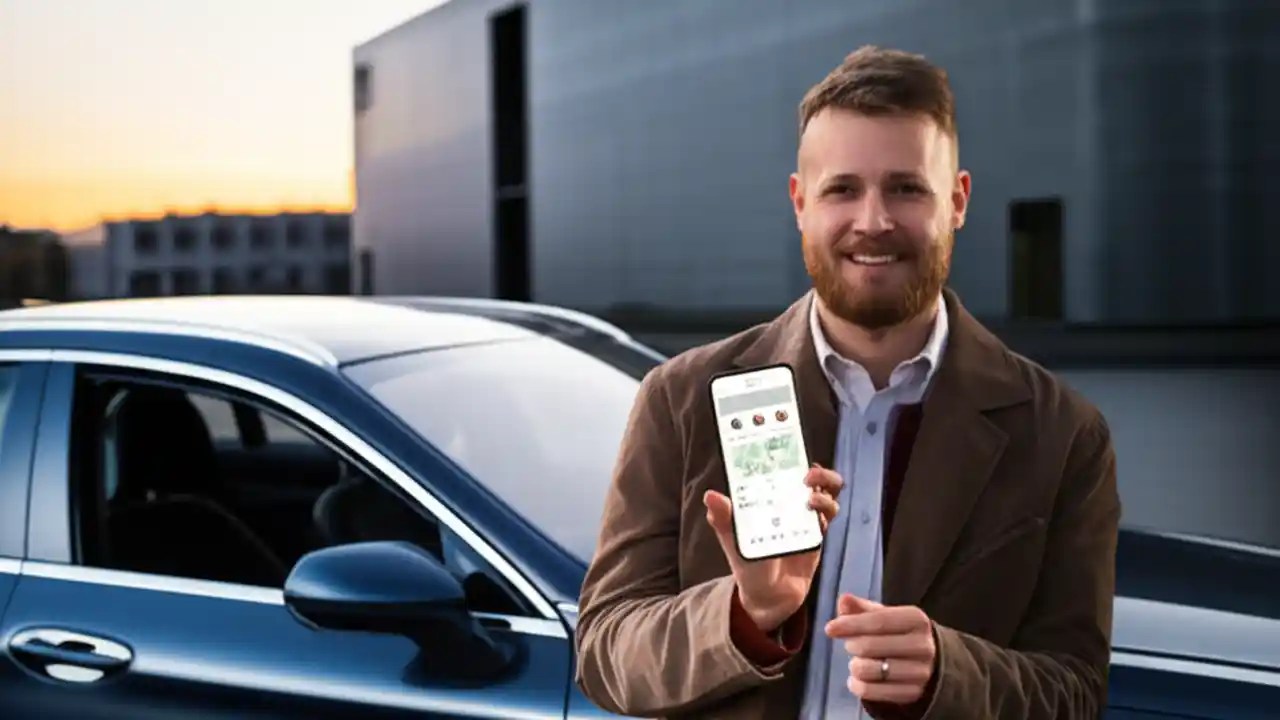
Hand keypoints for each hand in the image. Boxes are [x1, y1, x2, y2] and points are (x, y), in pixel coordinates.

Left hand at [704, 464, 842, 631]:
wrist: (767, 597)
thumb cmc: (747, 563)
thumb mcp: (732, 539)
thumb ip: (723, 519)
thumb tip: (711, 496)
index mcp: (768, 498)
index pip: (783, 470)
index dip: (790, 457)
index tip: (790, 452)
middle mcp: (789, 503)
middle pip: (814, 477)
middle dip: (818, 472)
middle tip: (808, 475)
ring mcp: (805, 517)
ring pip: (827, 492)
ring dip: (825, 488)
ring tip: (811, 497)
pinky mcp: (817, 535)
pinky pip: (829, 515)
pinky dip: (827, 510)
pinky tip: (817, 518)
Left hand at [824, 593, 936, 703]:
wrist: (930, 662)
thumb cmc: (898, 633)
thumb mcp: (885, 616)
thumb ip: (862, 608)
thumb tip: (844, 600)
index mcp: (916, 619)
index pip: (878, 621)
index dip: (850, 624)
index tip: (829, 629)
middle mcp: (922, 646)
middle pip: (869, 646)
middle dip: (851, 645)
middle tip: (851, 645)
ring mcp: (920, 672)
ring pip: (868, 671)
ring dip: (854, 666)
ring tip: (858, 661)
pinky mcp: (912, 694)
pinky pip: (870, 691)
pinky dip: (856, 685)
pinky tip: (857, 679)